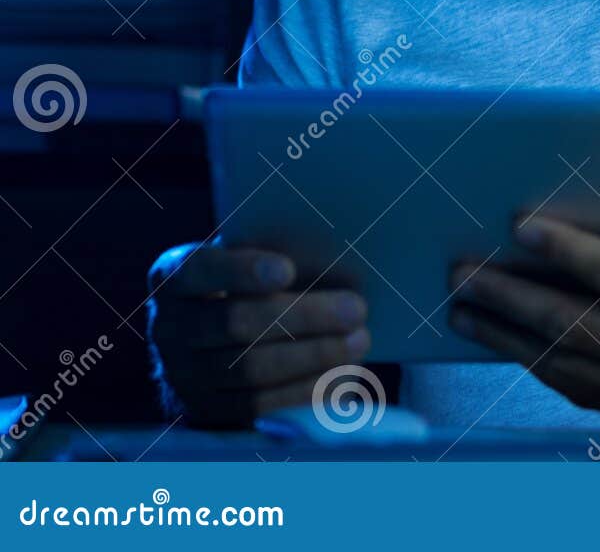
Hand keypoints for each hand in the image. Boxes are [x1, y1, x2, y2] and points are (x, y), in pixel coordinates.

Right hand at [146, 240, 370, 427]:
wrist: (205, 349)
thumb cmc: (244, 287)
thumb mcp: (246, 264)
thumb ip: (272, 260)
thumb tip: (335, 262)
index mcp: (173, 276)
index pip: (199, 269)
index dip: (241, 271)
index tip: (288, 270)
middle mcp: (166, 327)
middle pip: (235, 323)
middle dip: (304, 316)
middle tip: (357, 309)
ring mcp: (182, 374)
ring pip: (250, 368)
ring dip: (314, 355)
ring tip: (360, 341)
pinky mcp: (206, 411)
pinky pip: (258, 405)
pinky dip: (304, 389)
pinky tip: (341, 375)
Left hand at [449, 159, 599, 424]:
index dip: (565, 249)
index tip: (521, 224)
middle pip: (570, 326)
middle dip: (509, 299)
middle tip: (461, 274)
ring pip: (565, 367)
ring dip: (510, 340)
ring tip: (464, 314)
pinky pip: (583, 393)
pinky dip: (543, 371)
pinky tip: (514, 353)